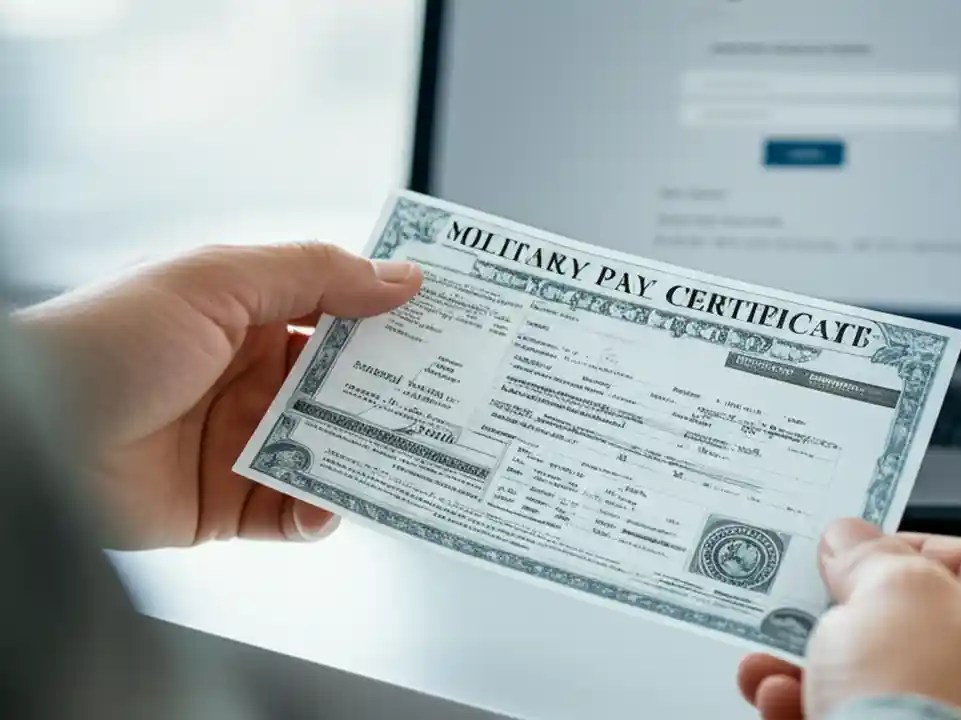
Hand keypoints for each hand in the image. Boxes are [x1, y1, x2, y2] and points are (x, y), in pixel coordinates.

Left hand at [15, 242, 421, 548]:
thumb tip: (401, 277)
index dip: (393, 319)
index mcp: (248, 317)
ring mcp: (240, 442)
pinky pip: (293, 511)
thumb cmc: (106, 341)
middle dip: (395, 395)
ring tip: (400, 458)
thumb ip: (314, 275)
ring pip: (330, 452)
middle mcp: (250, 378)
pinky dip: (318, 511)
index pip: (339, 315)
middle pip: (345, 389)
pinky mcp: (226, 505)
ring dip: (365, 457)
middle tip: (450, 402)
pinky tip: (326, 504)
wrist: (27, 437)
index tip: (451, 327)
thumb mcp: (216, 282)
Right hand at [737, 519, 960, 719]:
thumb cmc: (934, 701)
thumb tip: (851, 543)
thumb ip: (871, 557)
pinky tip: (778, 704)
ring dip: (816, 672)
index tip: (849, 553)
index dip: (906, 548)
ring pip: (889, 690)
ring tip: (767, 668)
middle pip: (924, 632)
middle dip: (844, 619)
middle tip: (801, 607)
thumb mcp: (892, 591)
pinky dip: (821, 715)